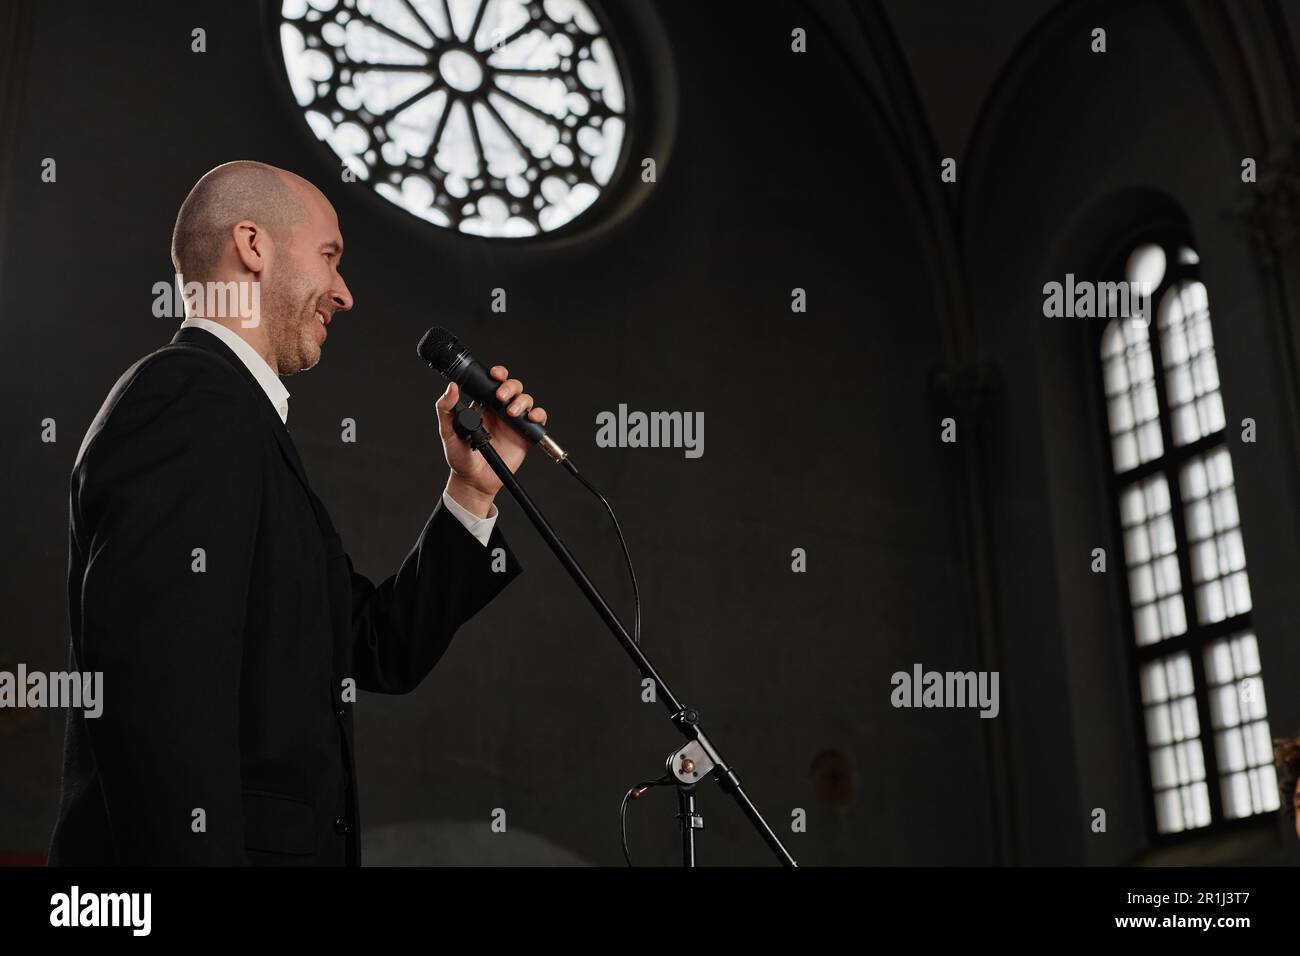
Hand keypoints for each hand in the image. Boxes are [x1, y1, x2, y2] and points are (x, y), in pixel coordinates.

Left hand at [434, 365, 547, 517]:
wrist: (473, 480)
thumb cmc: (460, 457)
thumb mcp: (447, 431)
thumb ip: (445, 409)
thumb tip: (450, 387)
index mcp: (484, 405)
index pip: (493, 382)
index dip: (498, 374)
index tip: (495, 374)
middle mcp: (500, 411)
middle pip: (513, 387)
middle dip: (510, 386)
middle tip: (501, 397)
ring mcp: (513, 422)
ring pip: (526, 400)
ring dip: (522, 401)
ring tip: (511, 412)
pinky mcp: (524, 436)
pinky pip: (537, 420)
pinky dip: (538, 415)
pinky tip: (531, 418)